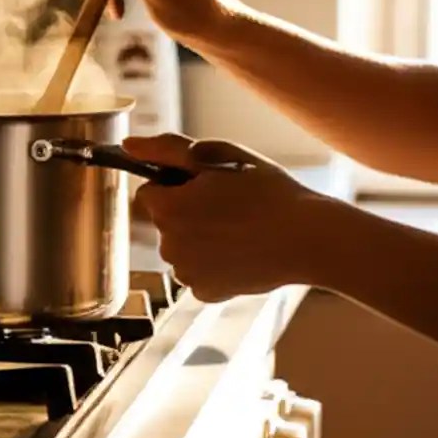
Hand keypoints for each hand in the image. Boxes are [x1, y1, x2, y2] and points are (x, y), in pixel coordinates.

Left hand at [129, 134, 326, 301]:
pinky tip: (241, 254)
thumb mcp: (221, 156)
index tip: (208, 185)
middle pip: (166, 222)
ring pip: (182, 248)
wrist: (309, 239)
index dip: (178, 185)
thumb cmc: (269, 192)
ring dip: (199, 239)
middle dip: (187, 212)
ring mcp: (185, 273)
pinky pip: (199, 273)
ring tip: (239, 230)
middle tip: (230, 206)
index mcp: (167, 209)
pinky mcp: (205, 293)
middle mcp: (168, 245)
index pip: (151, 192)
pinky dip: (214, 265)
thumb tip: (128, 145)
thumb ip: (167, 149)